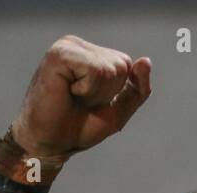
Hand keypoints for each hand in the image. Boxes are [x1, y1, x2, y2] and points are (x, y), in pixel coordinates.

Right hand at [10, 35, 152, 158]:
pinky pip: (96, 71)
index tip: (89, 102)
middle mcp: (78, 45)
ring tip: (73, 98)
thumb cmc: (79, 127)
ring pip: (111, 69)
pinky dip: (87, 91)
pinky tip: (67, 92)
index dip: (115, 92)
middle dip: (107, 93)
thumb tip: (145, 61)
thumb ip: (137, 88)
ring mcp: (68, 46)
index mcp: (91, 54)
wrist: (51, 144)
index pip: (127, 65)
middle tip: (80, 102)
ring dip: (95, 94)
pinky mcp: (59, 54)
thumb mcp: (118, 110)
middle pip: (122, 65)